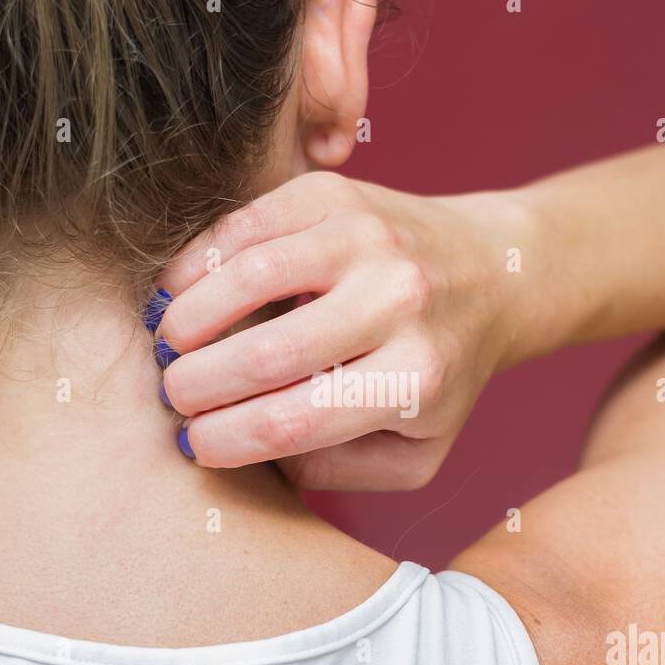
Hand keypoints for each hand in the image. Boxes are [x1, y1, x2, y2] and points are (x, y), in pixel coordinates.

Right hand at [153, 171, 519, 489]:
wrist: (497, 272)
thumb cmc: (443, 372)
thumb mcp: (417, 449)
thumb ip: (340, 471)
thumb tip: (256, 455)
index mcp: (414, 378)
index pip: (293, 423)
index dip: (225, 440)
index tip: (192, 446)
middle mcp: (397, 303)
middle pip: (265, 355)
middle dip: (194, 386)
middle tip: (170, 398)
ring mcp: (367, 240)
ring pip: (248, 278)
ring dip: (188, 319)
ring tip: (167, 345)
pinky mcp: (337, 193)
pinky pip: (247, 224)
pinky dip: (198, 260)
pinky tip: (177, 292)